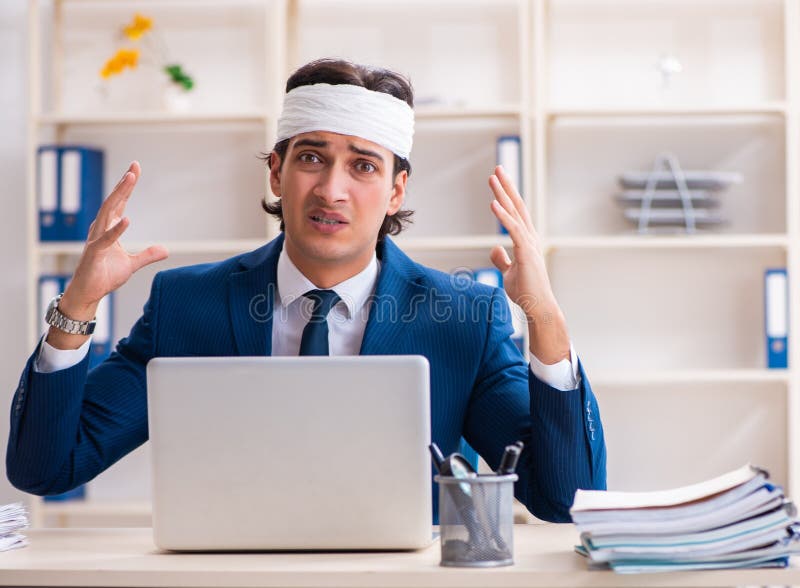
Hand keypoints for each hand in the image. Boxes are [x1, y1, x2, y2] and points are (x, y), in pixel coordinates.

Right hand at [48, 162, 167, 348]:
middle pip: (113, 202)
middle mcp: (100, 229)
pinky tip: (127, 219)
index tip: (135, 168)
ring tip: (129, 179)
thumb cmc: (104, 276)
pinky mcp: (94, 253)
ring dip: (119, 196)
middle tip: (134, 167)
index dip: (127, 186)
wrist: (89, 293)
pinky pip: (105, 239)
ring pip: (108, 213)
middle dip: (124, 184)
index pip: (119, 203)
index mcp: (108, 228)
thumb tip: (165, 249)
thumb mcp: (132, 264)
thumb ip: (147, 255)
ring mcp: (96, 239)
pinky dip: (116, 229)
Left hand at [488, 165, 569, 363]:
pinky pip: (513, 229)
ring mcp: (529, 243)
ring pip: (515, 213)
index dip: (507, 195)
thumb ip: (502, 258)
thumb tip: (495, 247)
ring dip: (503, 194)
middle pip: (517, 206)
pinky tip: (493, 203)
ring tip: (493, 177)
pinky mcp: (526, 252)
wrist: (537, 306)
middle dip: (506, 186)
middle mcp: (529, 237)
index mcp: (525, 240)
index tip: (498, 179)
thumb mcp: (509, 272)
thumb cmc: (526, 291)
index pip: (515, 212)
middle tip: (498, 168)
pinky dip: (503, 215)